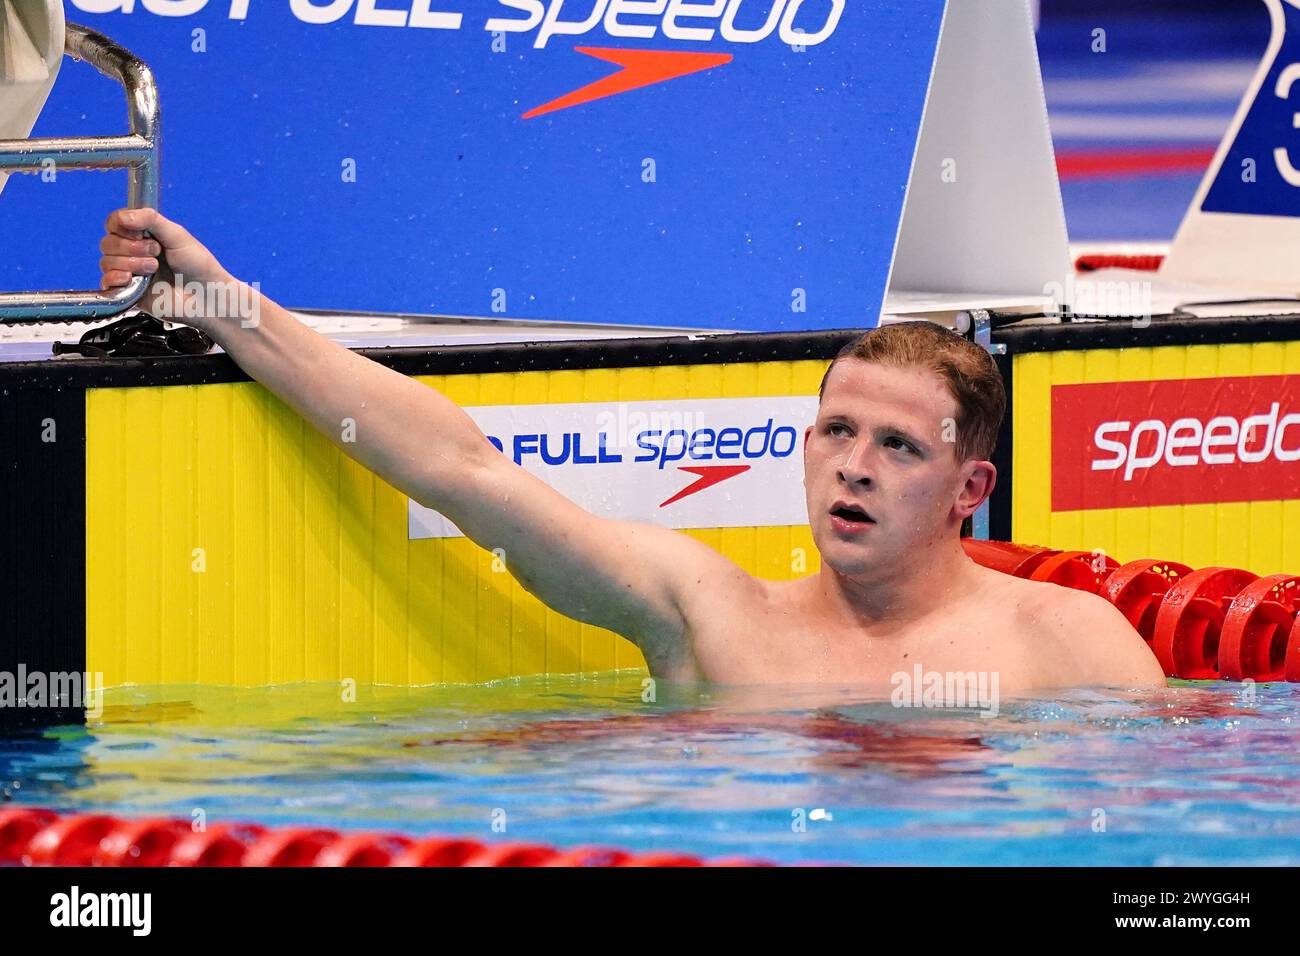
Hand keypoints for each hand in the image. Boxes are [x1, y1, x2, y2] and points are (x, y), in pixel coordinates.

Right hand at [99, 207, 232, 325]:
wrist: (206, 295)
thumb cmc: (198, 266)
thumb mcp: (177, 235)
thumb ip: (151, 219)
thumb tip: (124, 215)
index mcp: (143, 235)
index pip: (114, 222)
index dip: (121, 225)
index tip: (140, 233)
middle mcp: (133, 252)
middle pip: (108, 242)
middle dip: (131, 247)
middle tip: (156, 253)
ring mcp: (130, 272)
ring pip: (106, 261)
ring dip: (131, 263)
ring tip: (154, 269)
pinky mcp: (128, 293)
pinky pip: (106, 282)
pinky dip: (116, 278)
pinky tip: (132, 279)